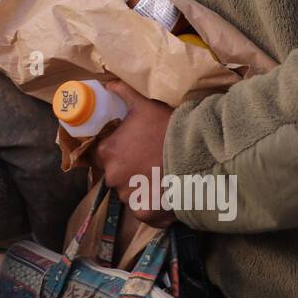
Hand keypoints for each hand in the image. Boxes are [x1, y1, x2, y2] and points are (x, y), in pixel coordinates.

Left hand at [89, 81, 176, 226]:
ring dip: (140, 187)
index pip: (102, 155)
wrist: (195, 153)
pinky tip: (164, 194)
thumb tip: (108, 84)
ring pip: (130, 193)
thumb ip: (123, 94)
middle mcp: (111, 176)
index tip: (133, 149)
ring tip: (160, 177)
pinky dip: (152, 205)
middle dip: (128, 170)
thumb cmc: (167, 128)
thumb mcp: (145, 105)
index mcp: (107, 151)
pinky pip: (144, 211)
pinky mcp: (144, 212)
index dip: (117, 151)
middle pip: (115, 175)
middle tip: (149, 162)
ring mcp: (127, 196)